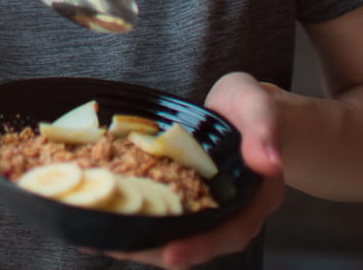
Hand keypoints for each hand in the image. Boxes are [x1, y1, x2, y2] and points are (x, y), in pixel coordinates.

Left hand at [95, 72, 285, 267]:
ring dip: (133, 239)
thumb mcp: (259, 108)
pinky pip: (153, 214)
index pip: (229, 233)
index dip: (200, 246)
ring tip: (94, 239)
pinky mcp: (176, 199)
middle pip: (191, 243)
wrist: (236, 109)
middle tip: (114, 247)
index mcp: (251, 200)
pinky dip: (127, 216)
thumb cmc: (250, 107)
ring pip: (167, 235)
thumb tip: (269, 162)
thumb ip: (264, 131)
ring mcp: (198, 210)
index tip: (170, 255)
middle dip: (152, 249)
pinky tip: (94, 215)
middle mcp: (224, 214)